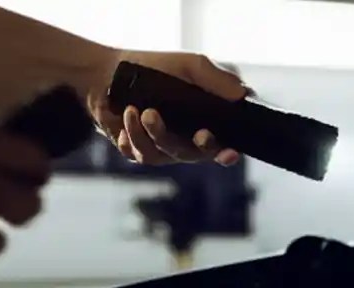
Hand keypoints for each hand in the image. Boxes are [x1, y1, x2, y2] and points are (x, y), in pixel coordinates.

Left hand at [87, 50, 248, 165]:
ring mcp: (161, 148)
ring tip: (133, 110)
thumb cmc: (156, 67)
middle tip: (174, 123)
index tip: (229, 152)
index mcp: (205, 124)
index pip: (222, 147)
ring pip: (161, 154)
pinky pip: (137, 155)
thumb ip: (217, 80)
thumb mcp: (190, 66)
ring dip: (147, 132)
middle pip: (192, 154)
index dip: (227, 153)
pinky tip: (125, 119)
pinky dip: (130, 138)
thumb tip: (243, 94)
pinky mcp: (137, 150)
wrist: (110, 72)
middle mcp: (186, 141)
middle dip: (181, 141)